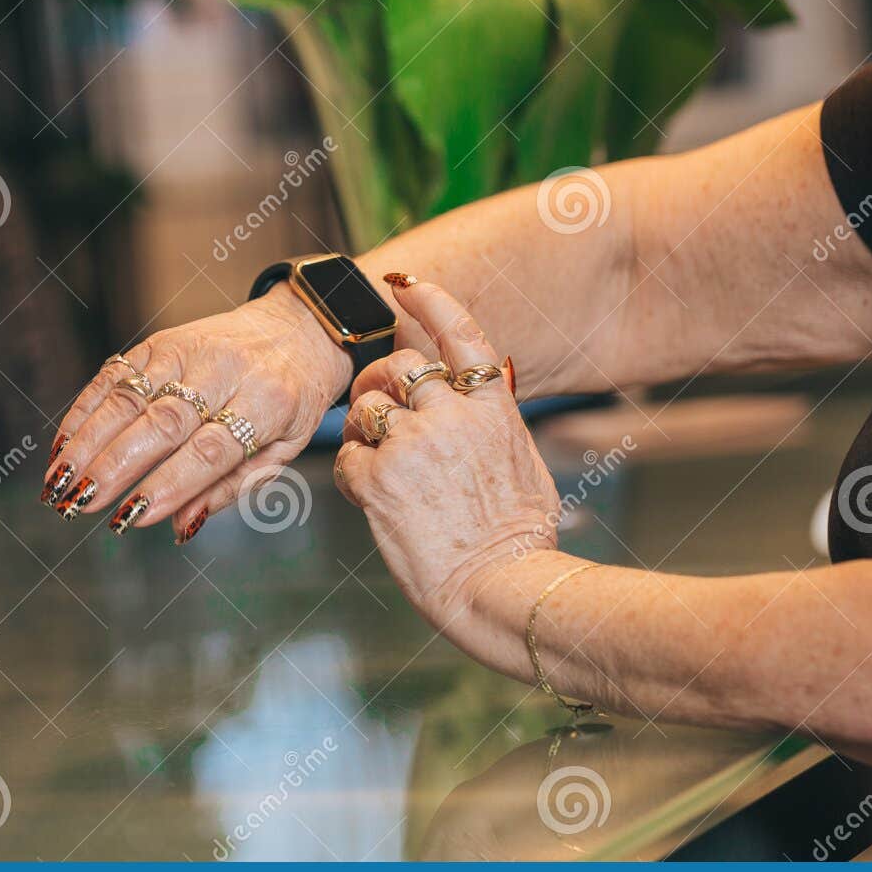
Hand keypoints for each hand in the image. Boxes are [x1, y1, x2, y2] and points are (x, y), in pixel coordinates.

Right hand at [41, 283, 350, 535]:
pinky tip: (61, 449)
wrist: (297, 326)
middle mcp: (224, 371)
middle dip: (116, 467)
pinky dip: (83, 412)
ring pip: (129, 396)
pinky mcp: (160, 340)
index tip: (132, 518)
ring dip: (87, 443)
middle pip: (163, 421)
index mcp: (268, 402)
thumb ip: (233, 487)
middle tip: (79, 505)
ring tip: (57, 485)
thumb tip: (181, 526)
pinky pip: (114, 375)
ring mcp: (188, 350)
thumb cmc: (290, 400)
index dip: (170, 483)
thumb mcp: (284, 448)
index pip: (211, 449)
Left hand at [335, 279, 559, 624]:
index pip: (458, 331)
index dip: (429, 300)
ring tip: (380, 466)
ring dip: (365, 432)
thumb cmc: (519, 538)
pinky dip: (350, 473)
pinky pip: (346, 456)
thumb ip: (497, 421)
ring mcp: (413, 444)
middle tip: (374, 407)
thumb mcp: (524, 463)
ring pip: (366, 409)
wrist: (501, 585)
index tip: (406, 285)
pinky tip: (369, 496)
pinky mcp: (378, 479)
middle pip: (398, 368)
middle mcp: (451, 414)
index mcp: (492, 406)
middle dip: (378, 381)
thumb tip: (489, 389)